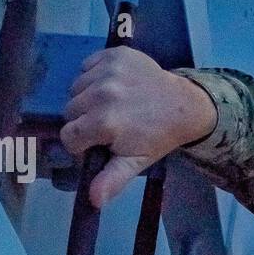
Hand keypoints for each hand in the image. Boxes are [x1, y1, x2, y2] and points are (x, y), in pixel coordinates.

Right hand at [61, 47, 217, 207]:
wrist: (184, 106)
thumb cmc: (157, 136)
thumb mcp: (136, 162)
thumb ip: (111, 180)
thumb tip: (93, 200)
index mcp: (104, 123)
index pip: (69, 136)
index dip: (80, 144)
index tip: (97, 143)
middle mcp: (102, 94)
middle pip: (70, 112)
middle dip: (84, 121)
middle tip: (107, 125)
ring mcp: (107, 71)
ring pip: (75, 89)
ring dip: (87, 98)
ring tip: (111, 105)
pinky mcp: (113, 54)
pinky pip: (86, 67)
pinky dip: (94, 76)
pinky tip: (113, 86)